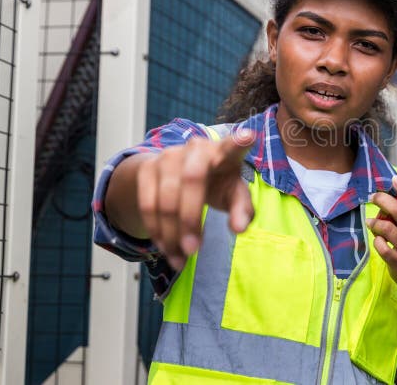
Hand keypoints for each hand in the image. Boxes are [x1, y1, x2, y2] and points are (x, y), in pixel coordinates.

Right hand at [135, 130, 254, 269]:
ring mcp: (169, 156)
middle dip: (190, 218)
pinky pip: (148, 204)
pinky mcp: (148, 168)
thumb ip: (242, 210)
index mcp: (225, 153)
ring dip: (171, 233)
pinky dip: (156, 230)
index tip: (249, 136)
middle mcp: (196, 149)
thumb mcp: (234, 195)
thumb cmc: (218, 183)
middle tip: (194, 250)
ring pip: (165, 198)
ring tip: (180, 259)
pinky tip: (166, 248)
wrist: (179, 173)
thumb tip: (239, 229)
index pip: (232, 146)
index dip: (239, 141)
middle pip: (192, 180)